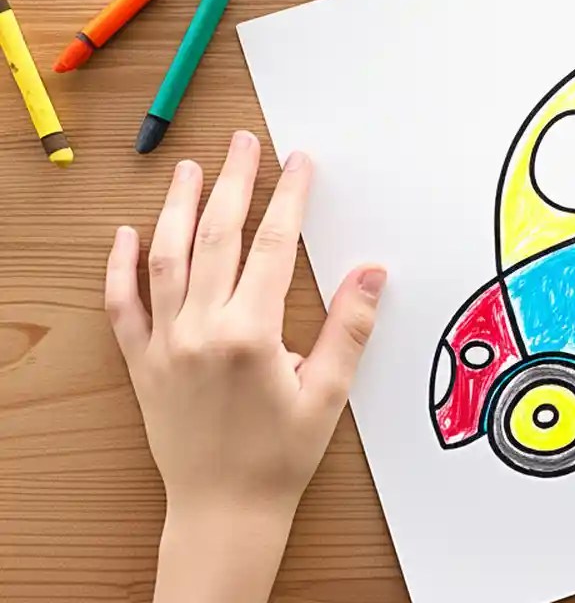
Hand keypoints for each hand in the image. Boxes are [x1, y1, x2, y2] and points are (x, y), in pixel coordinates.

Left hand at [103, 130, 384, 519]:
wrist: (224, 511)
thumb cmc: (279, 458)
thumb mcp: (328, 393)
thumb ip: (350, 328)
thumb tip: (373, 273)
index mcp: (251, 335)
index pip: (272, 246)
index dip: (288, 198)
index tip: (299, 163)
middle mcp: (201, 331)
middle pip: (217, 238)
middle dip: (234, 183)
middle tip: (244, 144)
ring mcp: (165, 345)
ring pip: (166, 259)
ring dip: (178, 208)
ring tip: (190, 170)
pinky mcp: (142, 364)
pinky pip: (123, 306)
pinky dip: (120, 268)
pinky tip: (125, 235)